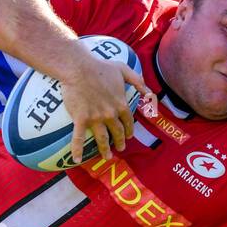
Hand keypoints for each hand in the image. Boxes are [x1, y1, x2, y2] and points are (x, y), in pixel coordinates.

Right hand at [60, 42, 155, 163]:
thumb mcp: (124, 70)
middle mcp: (110, 114)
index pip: (128, 121)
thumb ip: (138, 81)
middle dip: (119, 141)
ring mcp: (95, 118)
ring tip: (107, 157)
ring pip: (102, 138)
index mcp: (121, 104)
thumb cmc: (100, 67)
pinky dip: (77, 150)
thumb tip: (149, 93)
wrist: (79, 69)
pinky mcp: (81, 119)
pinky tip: (77, 160)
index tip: (129, 136)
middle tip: (120, 148)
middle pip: (117, 132)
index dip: (129, 129)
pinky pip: (78, 137)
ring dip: (104, 149)